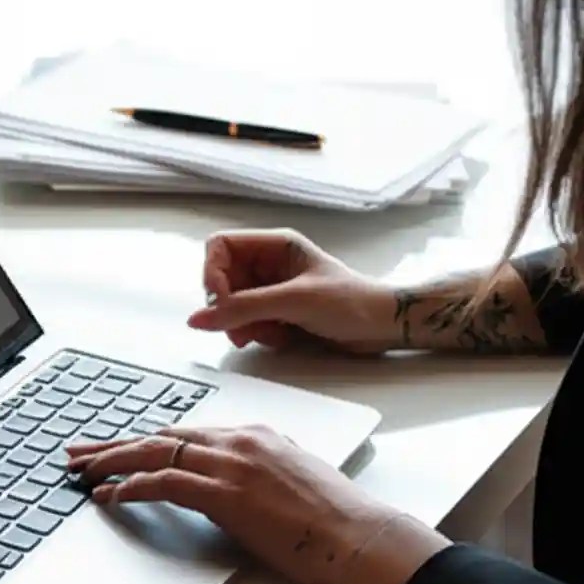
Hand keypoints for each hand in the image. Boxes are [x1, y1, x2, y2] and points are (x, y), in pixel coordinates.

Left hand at [68, 426, 396, 583]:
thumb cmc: (332, 515)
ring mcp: (230, 465)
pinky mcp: (225, 493)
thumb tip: (238, 474)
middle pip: (160, 434)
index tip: (119, 446)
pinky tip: (111, 493)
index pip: (183, 431)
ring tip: (83, 470)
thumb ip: (260, 464)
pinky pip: (165, 483)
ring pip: (154, 453)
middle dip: (114, 443)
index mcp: (252, 434)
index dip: (144, 439)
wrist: (357, 535)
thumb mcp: (292, 474)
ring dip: (111, 462)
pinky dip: (133, 486)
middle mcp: (237, 441)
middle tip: (81, 449)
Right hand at [187, 229, 395, 352]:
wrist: (385, 327)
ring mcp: (272, 289)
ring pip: (232, 305)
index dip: (212, 273)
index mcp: (274, 245)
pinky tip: (281, 337)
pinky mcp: (277, 312)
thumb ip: (244, 308)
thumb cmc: (352, 302)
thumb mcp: (295, 301)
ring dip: (243, 324)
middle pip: (222, 280)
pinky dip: (256, 333)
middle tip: (243, 327)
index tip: (220, 301)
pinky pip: (247, 321)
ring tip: (269, 334)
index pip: (220, 246)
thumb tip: (198, 318)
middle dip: (228, 306)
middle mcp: (268, 264)